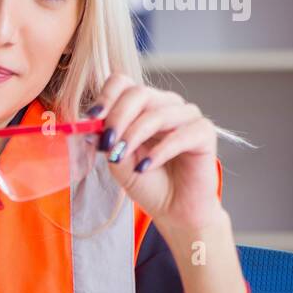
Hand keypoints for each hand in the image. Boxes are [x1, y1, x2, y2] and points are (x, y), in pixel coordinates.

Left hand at [92, 73, 224, 235]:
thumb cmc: (146, 182)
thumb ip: (105, 139)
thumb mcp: (117, 160)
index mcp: (141, 106)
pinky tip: (145, 167)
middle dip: (117, 118)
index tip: (92, 117)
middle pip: (138, 93)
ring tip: (120, 157)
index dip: (106, 96)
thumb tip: (88, 122)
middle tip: (106, 143)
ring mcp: (186, 116)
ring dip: (133, 136)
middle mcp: (165, 104)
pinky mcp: (204, 133)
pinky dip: (160, 152)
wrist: (173, 209)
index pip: (122, 83)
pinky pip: (181, 135)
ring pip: (157, 114)